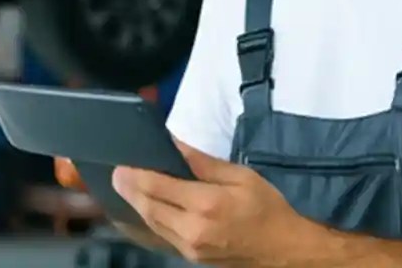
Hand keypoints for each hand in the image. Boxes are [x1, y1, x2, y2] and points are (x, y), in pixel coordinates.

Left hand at [111, 141, 311, 266]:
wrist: (283, 251)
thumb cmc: (266, 208)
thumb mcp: (241, 176)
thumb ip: (203, 163)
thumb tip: (174, 144)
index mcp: (206, 205)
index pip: (158, 186)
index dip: (136, 174)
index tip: (123, 162)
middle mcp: (192, 229)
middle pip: (148, 206)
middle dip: (130, 188)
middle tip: (117, 172)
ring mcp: (189, 247)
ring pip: (152, 222)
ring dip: (136, 203)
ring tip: (126, 185)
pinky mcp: (190, 257)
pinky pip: (163, 234)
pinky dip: (151, 217)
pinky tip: (146, 204)